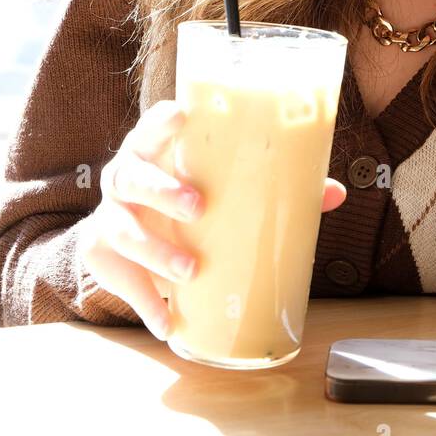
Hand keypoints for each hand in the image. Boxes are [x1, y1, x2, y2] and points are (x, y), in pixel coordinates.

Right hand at [79, 99, 346, 340]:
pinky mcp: (101, 254)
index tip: (181, 113)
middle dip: (163, 191)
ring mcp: (109, 216)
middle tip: (198, 208)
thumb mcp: (217, 185)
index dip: (161, 120)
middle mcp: (124, 178)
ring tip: (190, 272)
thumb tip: (334, 193)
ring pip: (122, 230)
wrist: (128, 232)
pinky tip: (167, 323)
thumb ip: (271, 186)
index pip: (151, 127)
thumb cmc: (187, 195)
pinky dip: (144, 302)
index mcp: (153, 151)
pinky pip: (118, 279)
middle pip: (133, 177)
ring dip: (156, 252)